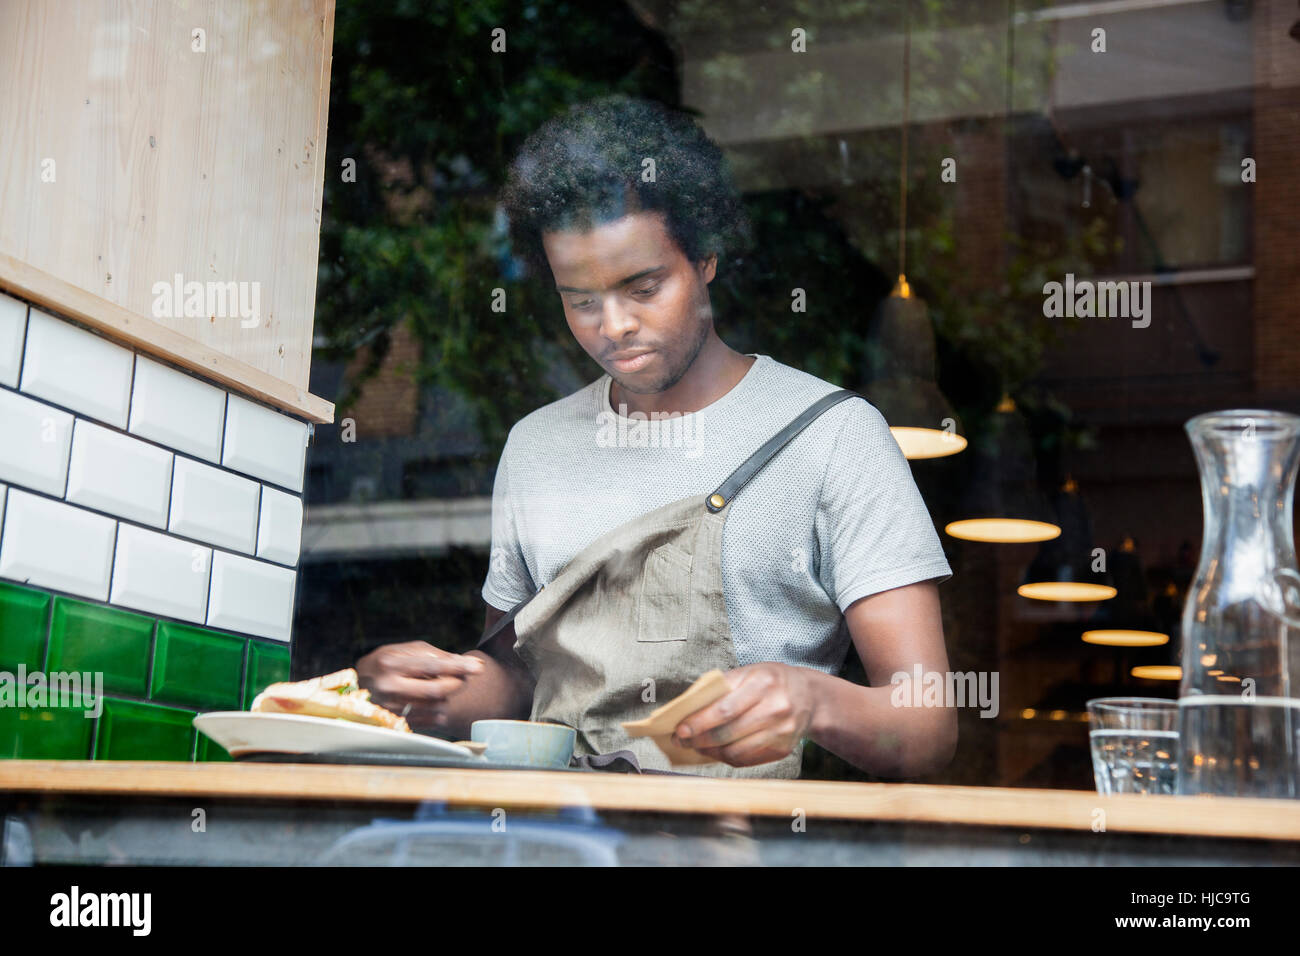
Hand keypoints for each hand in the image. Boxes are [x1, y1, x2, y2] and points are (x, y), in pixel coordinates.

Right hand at [356, 641, 484, 730]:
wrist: (358, 683)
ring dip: (447, 697)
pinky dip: (439, 711)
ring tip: (442, 687)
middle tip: (464, 677)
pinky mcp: (394, 722)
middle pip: (436, 690)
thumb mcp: (406, 650)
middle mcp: (389, 687)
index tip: (478, 666)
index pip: (432, 666)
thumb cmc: (387, 662)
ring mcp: (390, 708)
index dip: (458, 666)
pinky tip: (438, 703)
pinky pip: (428, 721)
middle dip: (456, 683)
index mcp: (391, 664)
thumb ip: (434, 655)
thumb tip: (464, 662)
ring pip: (434, 706)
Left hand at [671, 663, 820, 766]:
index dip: (699, 722)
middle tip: (681, 741)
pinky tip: (715, 751)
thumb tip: (688, 708)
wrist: (809, 696)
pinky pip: (747, 760)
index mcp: (764, 684)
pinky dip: (726, 757)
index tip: (680, 729)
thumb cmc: (771, 681)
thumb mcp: (749, 672)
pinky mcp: (783, 750)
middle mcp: (776, 709)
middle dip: (699, 739)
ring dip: (710, 752)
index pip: (725, 709)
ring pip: (736, 751)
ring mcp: (782, 732)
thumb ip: (721, 688)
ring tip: (696, 746)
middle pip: (728, 733)